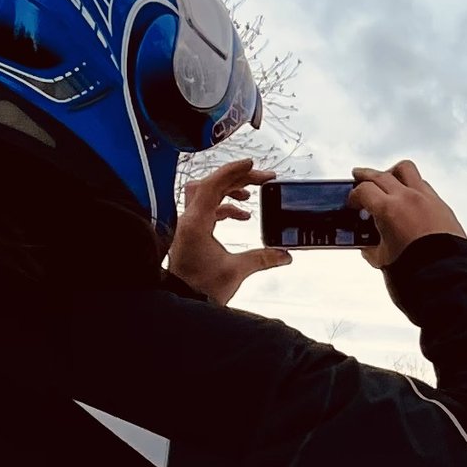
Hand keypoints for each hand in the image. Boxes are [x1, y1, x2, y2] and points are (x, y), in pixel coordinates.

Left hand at [166, 156, 289, 304]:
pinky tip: (242, 216)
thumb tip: (284, 254)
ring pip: (208, 194)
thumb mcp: (236, 271)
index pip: (213, 185)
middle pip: (212, 184)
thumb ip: (262, 259)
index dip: (233, 171)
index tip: (252, 165)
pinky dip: (225, 207)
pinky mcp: (193, 233)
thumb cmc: (201, 288)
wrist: (183, 301)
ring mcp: (189, 224)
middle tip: (261, 179)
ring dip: (230, 190)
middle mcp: (190, 219)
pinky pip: (208, 209)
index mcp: (197, 222)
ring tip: (250, 195)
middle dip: (237, 178)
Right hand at [350, 159, 466, 266]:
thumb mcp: (383, 259)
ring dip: (393, 173)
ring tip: (388, 180)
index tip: (353, 202)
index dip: (354, 196)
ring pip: (406, 170)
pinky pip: (424, 185)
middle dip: (365, 176)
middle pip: (380, 175)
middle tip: (358, 176)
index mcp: (389, 209)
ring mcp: (426, 198)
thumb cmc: (418, 270)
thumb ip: (370, 247)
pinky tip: (409, 199)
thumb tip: (367, 245)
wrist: (447, 277)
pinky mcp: (441, 205)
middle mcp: (407, 198)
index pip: (364, 190)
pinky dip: (412, 187)